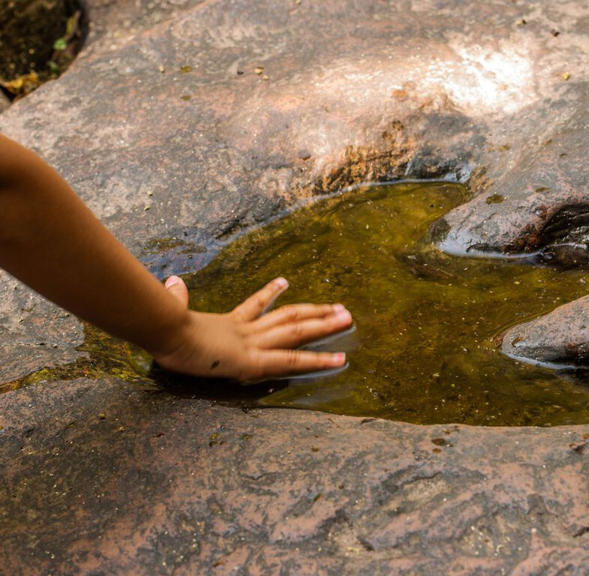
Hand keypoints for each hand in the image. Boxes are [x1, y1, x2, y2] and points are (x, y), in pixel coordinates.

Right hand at [153, 276, 351, 380]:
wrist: (164, 329)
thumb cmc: (162, 324)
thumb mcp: (169, 311)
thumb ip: (175, 298)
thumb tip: (170, 282)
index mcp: (227, 323)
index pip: (254, 306)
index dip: (270, 294)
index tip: (284, 282)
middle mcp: (246, 331)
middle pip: (287, 316)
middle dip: (315, 312)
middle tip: (339, 307)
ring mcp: (252, 344)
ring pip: (296, 331)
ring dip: (324, 325)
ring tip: (348, 318)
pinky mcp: (253, 361)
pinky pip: (292, 360)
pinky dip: (317, 360)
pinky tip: (339, 360)